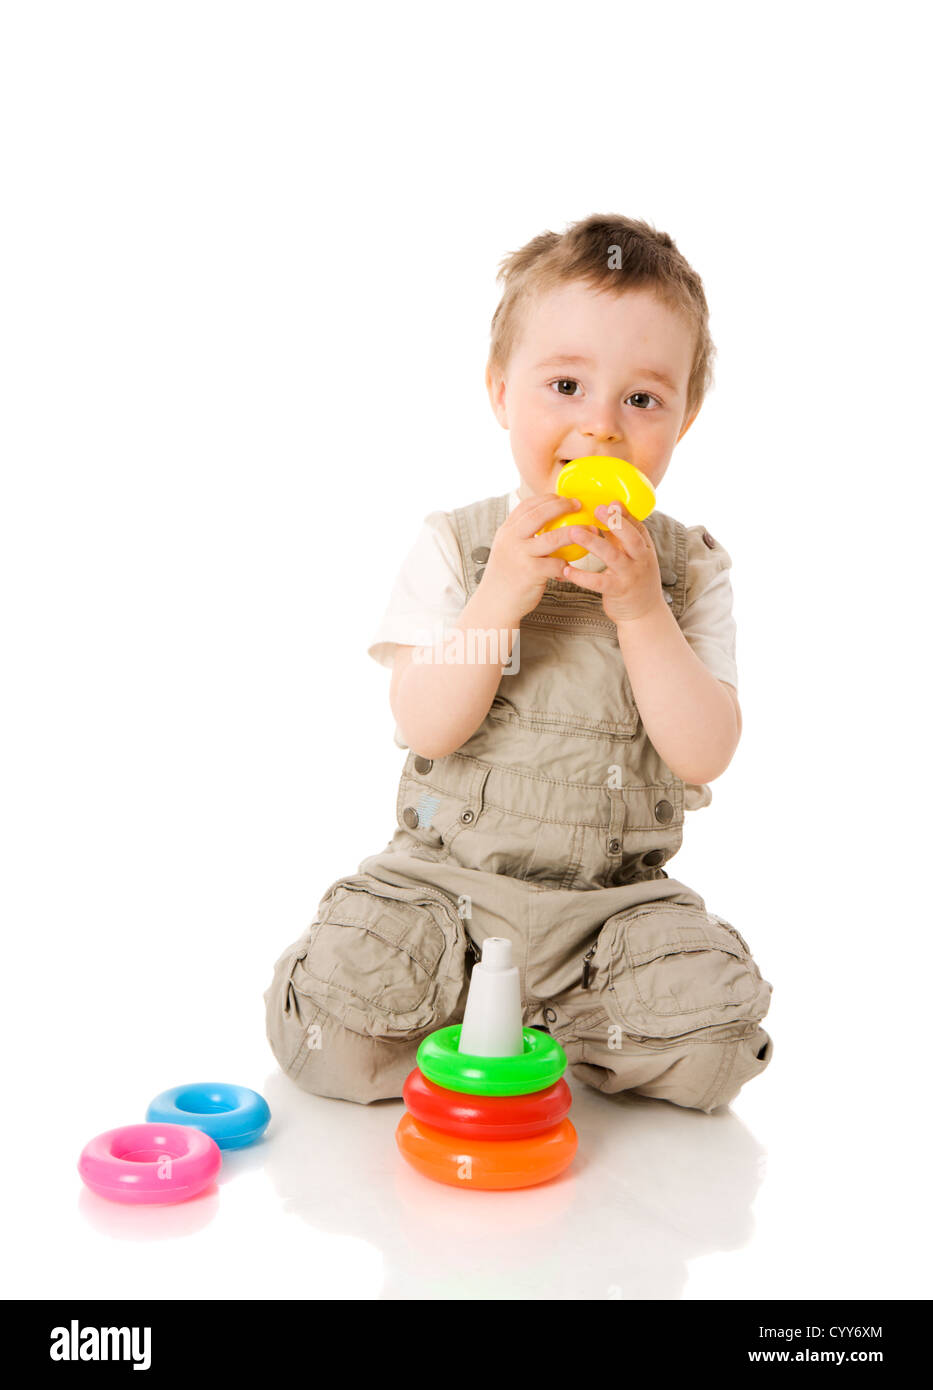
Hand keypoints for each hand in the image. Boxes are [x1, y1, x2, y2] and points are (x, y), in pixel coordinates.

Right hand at [479, 494, 589, 621]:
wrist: (493, 604)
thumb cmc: (505, 578)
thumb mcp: (507, 549)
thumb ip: (522, 536)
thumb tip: (546, 522)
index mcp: (506, 531)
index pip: (527, 505)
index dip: (547, 498)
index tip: (563, 498)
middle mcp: (511, 540)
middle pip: (540, 514)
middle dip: (562, 506)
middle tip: (578, 505)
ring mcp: (520, 555)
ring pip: (553, 538)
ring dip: (575, 532)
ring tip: (591, 530)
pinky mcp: (530, 573)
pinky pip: (556, 564)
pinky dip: (567, 564)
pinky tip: (570, 567)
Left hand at [558, 500, 665, 624]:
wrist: (644, 613)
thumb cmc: (633, 579)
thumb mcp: (631, 556)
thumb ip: (618, 537)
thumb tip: (603, 511)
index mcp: (644, 547)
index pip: (637, 526)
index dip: (625, 513)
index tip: (611, 501)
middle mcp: (641, 559)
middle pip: (631, 537)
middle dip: (615, 521)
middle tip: (597, 508)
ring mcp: (631, 575)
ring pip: (613, 556)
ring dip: (593, 543)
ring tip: (574, 533)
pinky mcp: (619, 591)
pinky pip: (599, 582)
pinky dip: (583, 576)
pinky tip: (567, 570)